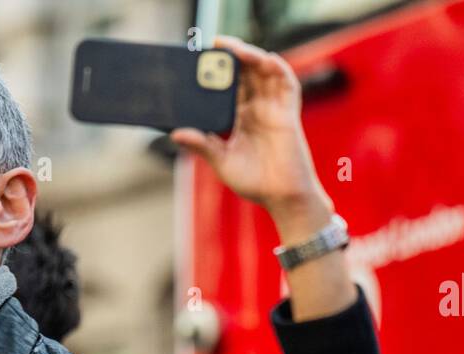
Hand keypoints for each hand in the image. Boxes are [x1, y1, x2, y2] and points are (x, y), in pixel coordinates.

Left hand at [169, 36, 330, 240]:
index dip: (220, 72)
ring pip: (265, 74)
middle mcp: (258, 110)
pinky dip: (279, 70)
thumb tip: (175, 133)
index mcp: (241, 118)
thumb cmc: (254, 182)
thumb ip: (201, 145)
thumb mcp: (221, 161)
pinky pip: (287, 85)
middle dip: (233, 58)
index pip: (230, 87)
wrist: (281, 198)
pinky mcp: (289, 115)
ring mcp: (274, 110)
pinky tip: (266, 59)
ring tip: (235, 48)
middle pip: (247, 74)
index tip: (203, 60)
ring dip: (252, 58)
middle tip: (216, 44)